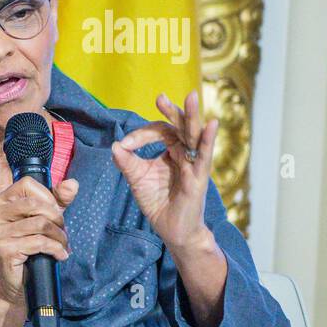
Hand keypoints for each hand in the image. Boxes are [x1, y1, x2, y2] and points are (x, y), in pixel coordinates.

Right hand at [0, 175, 78, 326]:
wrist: (15, 287)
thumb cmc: (28, 251)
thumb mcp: (42, 221)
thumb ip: (57, 201)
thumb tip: (73, 184)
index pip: (27, 184)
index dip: (48, 197)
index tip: (54, 214)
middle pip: (35, 203)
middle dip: (56, 218)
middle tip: (62, 233)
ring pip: (40, 223)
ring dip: (59, 236)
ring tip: (62, 245)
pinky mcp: (4, 248)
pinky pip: (40, 242)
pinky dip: (56, 249)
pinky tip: (59, 256)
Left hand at [110, 90, 217, 253]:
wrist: (171, 229)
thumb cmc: (158, 202)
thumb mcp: (137, 179)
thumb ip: (127, 162)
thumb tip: (115, 145)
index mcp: (172, 150)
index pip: (160, 131)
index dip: (141, 135)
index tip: (124, 146)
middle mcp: (185, 154)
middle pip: (181, 126)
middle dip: (172, 111)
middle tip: (160, 97)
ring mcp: (194, 164)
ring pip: (195, 136)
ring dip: (192, 116)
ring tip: (193, 96)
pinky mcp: (198, 178)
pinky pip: (205, 156)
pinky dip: (208, 139)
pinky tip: (211, 124)